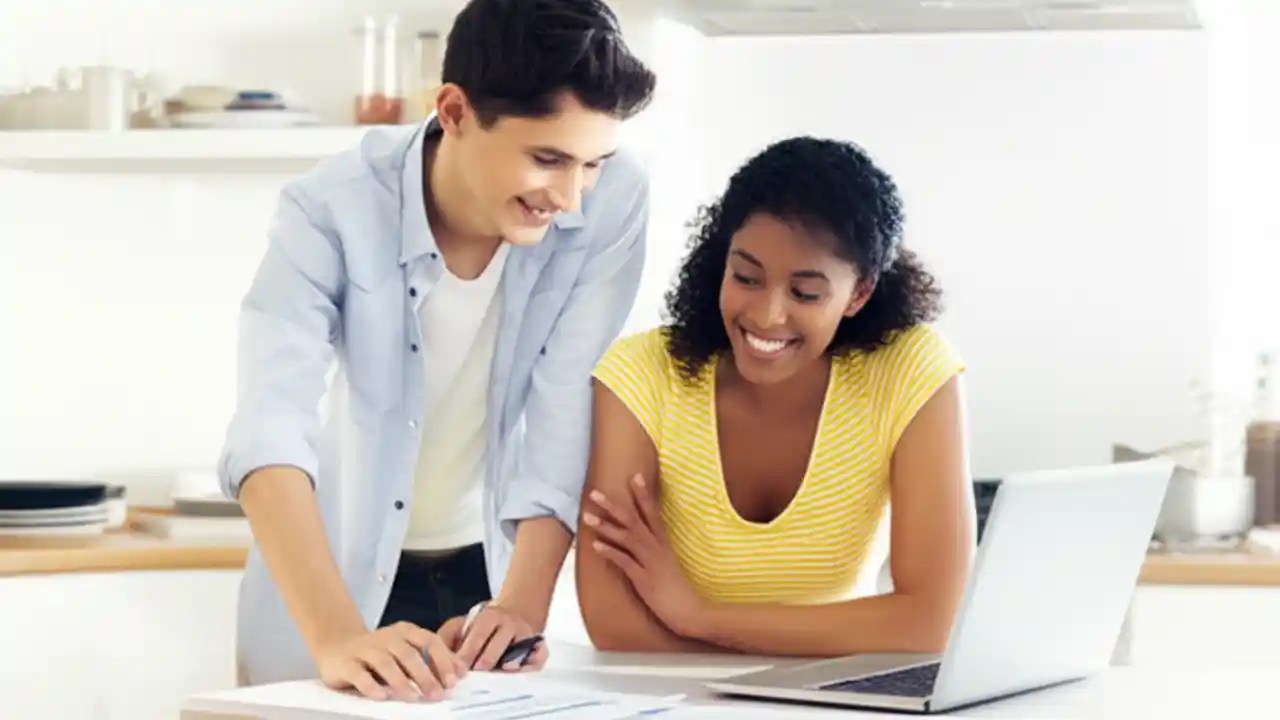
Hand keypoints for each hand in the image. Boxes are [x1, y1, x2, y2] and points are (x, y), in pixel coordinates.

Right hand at [314, 622, 466, 701]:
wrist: (336, 647)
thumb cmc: (378, 653)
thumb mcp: (404, 651)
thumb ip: (429, 659)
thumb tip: (459, 672)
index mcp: (404, 631)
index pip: (429, 640)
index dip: (443, 660)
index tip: (454, 679)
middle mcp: (386, 637)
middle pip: (409, 654)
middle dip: (425, 675)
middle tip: (437, 694)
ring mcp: (364, 649)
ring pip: (385, 663)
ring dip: (401, 681)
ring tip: (413, 697)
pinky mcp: (346, 664)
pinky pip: (359, 674)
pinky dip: (371, 686)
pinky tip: (382, 696)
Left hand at [449, 603, 548, 671]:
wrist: (516, 611)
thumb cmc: (483, 626)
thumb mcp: (464, 623)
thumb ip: (448, 637)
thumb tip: (442, 657)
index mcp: (490, 617)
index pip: (478, 635)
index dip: (467, 653)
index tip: (458, 669)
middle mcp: (510, 624)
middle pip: (498, 644)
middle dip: (486, 659)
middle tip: (476, 673)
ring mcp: (526, 634)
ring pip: (521, 648)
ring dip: (511, 661)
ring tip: (502, 670)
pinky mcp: (538, 646)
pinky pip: (540, 655)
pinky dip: (534, 661)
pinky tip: (522, 669)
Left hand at [584, 474, 706, 636]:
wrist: (689, 611)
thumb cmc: (676, 589)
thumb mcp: (666, 563)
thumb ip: (653, 550)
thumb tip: (638, 539)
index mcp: (663, 543)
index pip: (653, 512)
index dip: (643, 494)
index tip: (634, 476)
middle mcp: (657, 548)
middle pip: (634, 520)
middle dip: (614, 505)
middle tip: (594, 493)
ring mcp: (650, 562)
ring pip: (627, 538)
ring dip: (606, 526)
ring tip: (587, 517)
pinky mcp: (643, 579)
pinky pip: (625, 562)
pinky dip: (610, 553)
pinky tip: (596, 546)